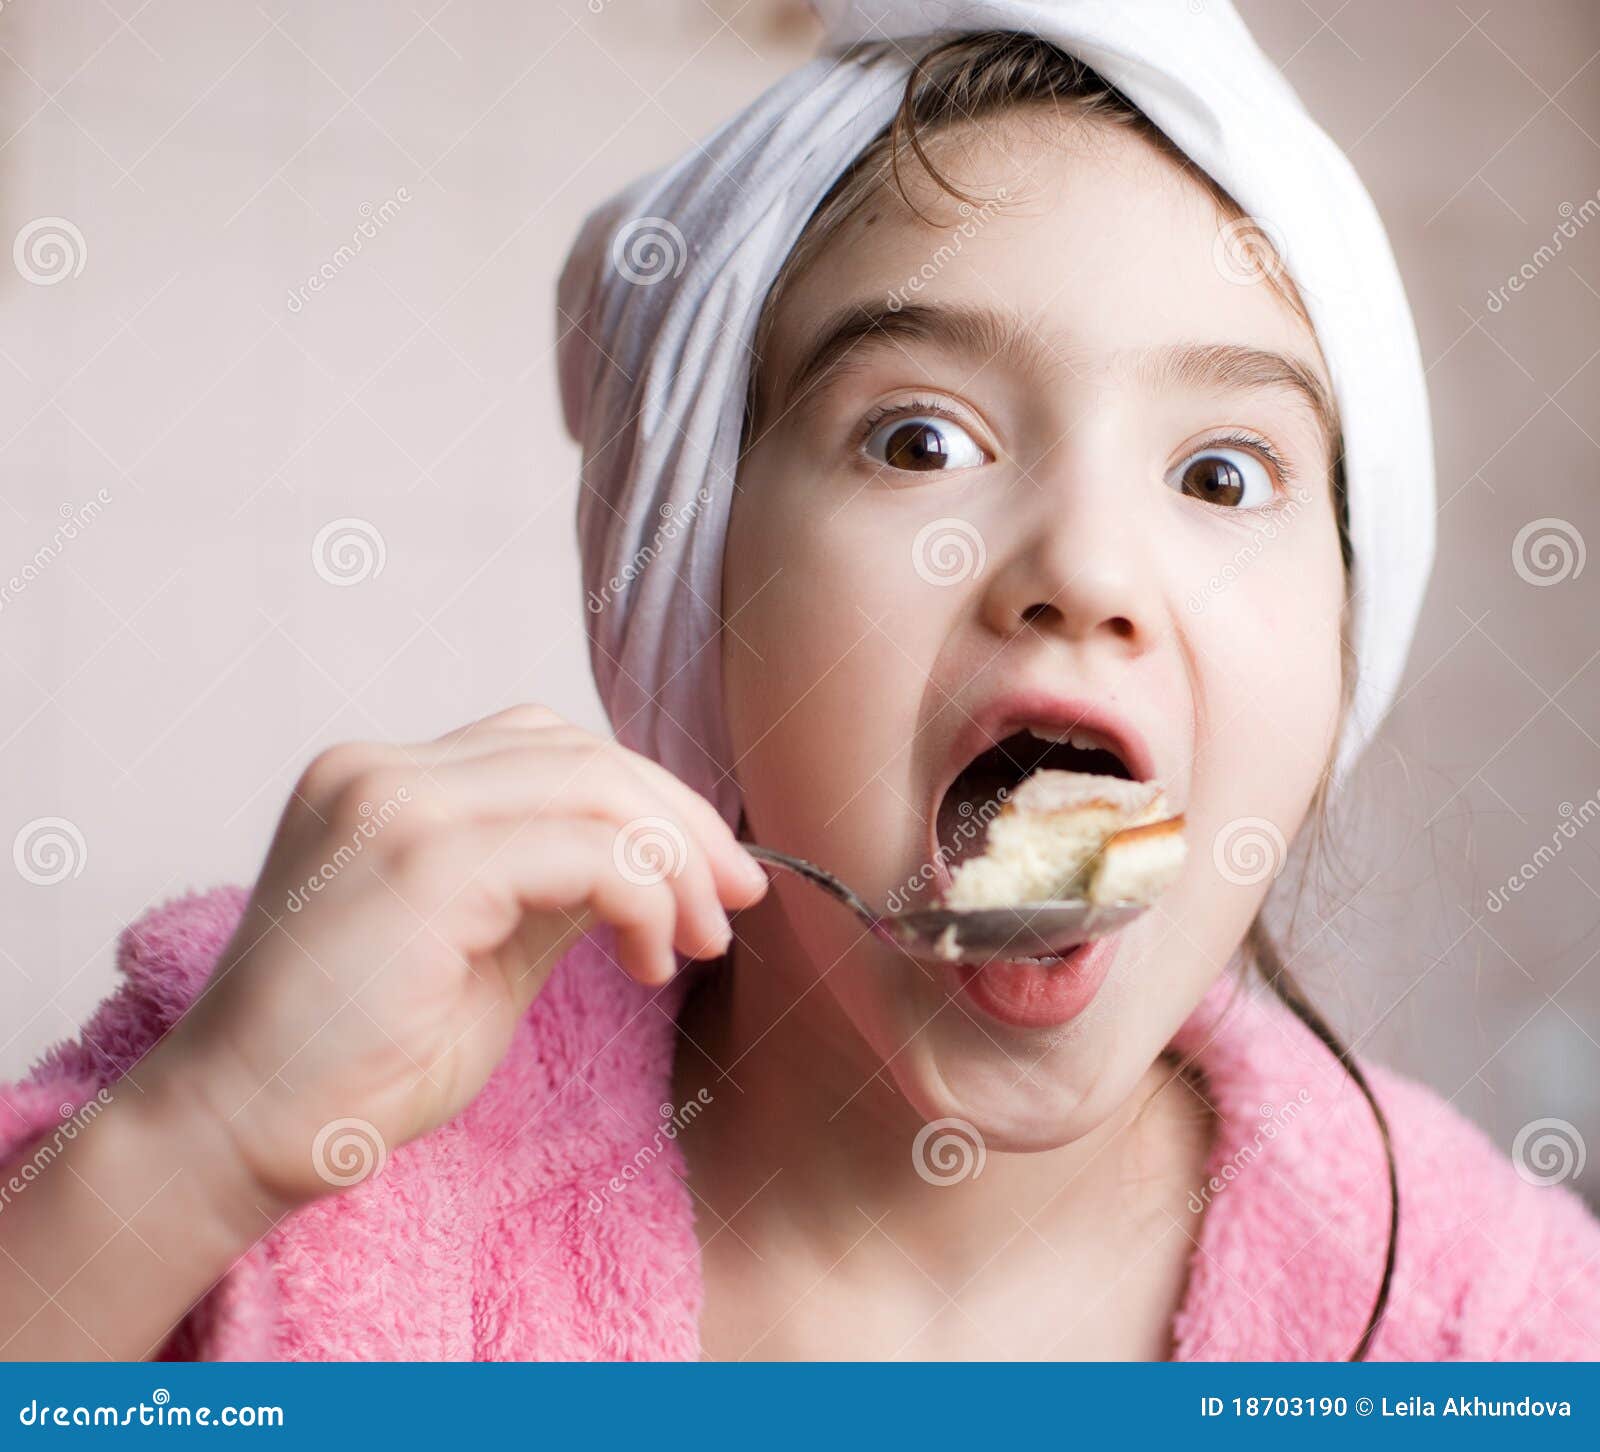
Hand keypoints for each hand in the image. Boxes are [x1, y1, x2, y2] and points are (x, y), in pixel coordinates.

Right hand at [146, 705, 766, 1212]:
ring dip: (674, 863)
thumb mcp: (483, 948)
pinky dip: (645, 897)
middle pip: (583, 753)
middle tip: (736, 900)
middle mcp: (384, 769)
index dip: (648, 798)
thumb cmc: (359, 1058)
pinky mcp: (421, 860)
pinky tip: (651, 959)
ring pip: (595, 787)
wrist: (238, 1131)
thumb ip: (555, 885)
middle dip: (681, 824)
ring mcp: (395, 803)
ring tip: (699, 941)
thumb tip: (657, 863)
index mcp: (388, 778)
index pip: (552, 746)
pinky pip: (586, 851)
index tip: (713, 873)